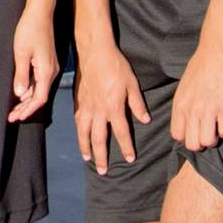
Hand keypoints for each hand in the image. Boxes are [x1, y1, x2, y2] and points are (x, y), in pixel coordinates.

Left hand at [7, 4, 58, 123]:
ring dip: (27, 100)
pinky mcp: (47, 61)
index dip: (27, 110)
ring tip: (13, 108)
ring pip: (39, 89)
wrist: (40, 12)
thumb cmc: (29, 30)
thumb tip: (19, 94)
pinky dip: (30, 89)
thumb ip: (21, 75)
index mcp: (46, 71)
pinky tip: (21, 92)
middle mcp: (51, 71)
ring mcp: (50, 66)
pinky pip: (39, 81)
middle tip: (11, 117)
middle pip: (39, 96)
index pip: (39, 99)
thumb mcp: (21, 53)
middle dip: (26, 108)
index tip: (15, 117)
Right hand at [74, 39, 148, 174]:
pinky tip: (80, 136)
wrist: (94, 51)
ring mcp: (86, 106)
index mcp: (114, 107)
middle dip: (102, 157)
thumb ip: (137, 104)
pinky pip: (77, 121)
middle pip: (98, 139)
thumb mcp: (132, 83)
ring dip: (86, 148)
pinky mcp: (78, 101)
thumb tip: (145, 120)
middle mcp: (98, 111)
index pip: (121, 133)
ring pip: (84, 133)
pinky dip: (78, 132)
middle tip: (104, 171)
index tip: (130, 159)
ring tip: (88, 160)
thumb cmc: (115, 65)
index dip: (126, 147)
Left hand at [171, 48, 222, 152]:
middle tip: (208, 132)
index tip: (195, 131)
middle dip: (201, 143)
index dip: (187, 137)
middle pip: (192, 144)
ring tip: (218, 128)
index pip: (177, 135)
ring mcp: (208, 109)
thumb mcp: (184, 86)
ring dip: (215, 138)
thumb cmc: (200, 65)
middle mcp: (192, 109)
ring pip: (208, 141)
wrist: (216, 51)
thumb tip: (186, 120)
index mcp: (179, 104)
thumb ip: (183, 104)